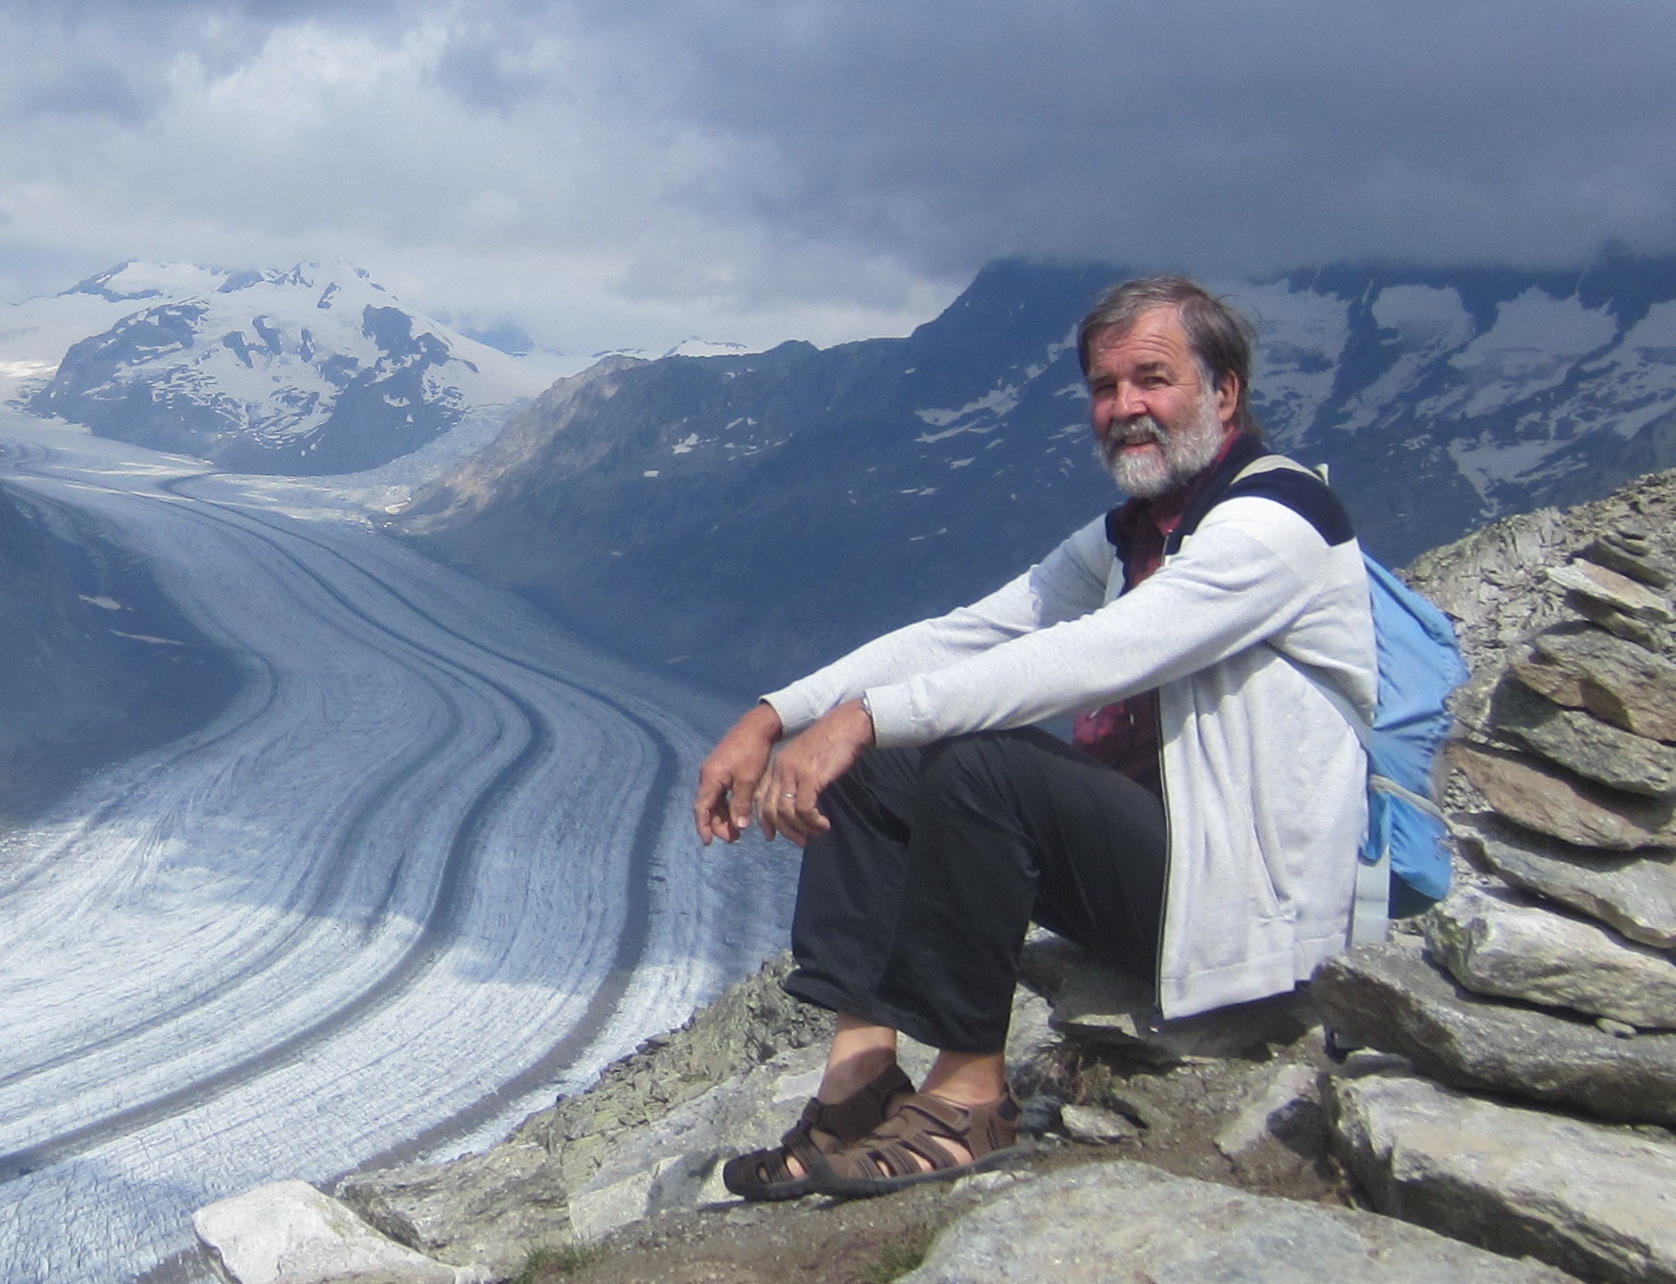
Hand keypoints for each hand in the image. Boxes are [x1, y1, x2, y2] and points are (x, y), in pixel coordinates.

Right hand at [694, 702, 782, 844]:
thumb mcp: (748, 781)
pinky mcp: (722, 768)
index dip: (704, 827)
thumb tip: (738, 827)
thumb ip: (740, 805)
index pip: (701, 808)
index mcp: (710, 778)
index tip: (708, 842)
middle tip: (733, 838)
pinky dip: (728, 805)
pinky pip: (721, 792)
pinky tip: (739, 813)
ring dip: (724, 816)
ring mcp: (714, 771)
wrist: (757, 727)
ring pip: (715, 801)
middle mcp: (708, 775)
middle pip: (707, 807)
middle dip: (718, 824)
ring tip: (738, 830)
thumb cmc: (752, 752)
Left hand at [753, 699, 874, 846]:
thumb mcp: (807, 760)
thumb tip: (798, 805)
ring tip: (816, 832)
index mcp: (777, 764)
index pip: (761, 798)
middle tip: (800, 841)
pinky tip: (824, 824)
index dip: (765, 820)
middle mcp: (781, 768)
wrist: (849, 725)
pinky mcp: (810, 777)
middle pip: (770, 809)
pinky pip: (804, 809)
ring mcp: (794, 772)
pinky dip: (813, 822)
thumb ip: (798, 778)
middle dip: (785, 830)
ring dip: (801, 828)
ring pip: (786, 812)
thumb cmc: (832, 743)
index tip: (772, 836)